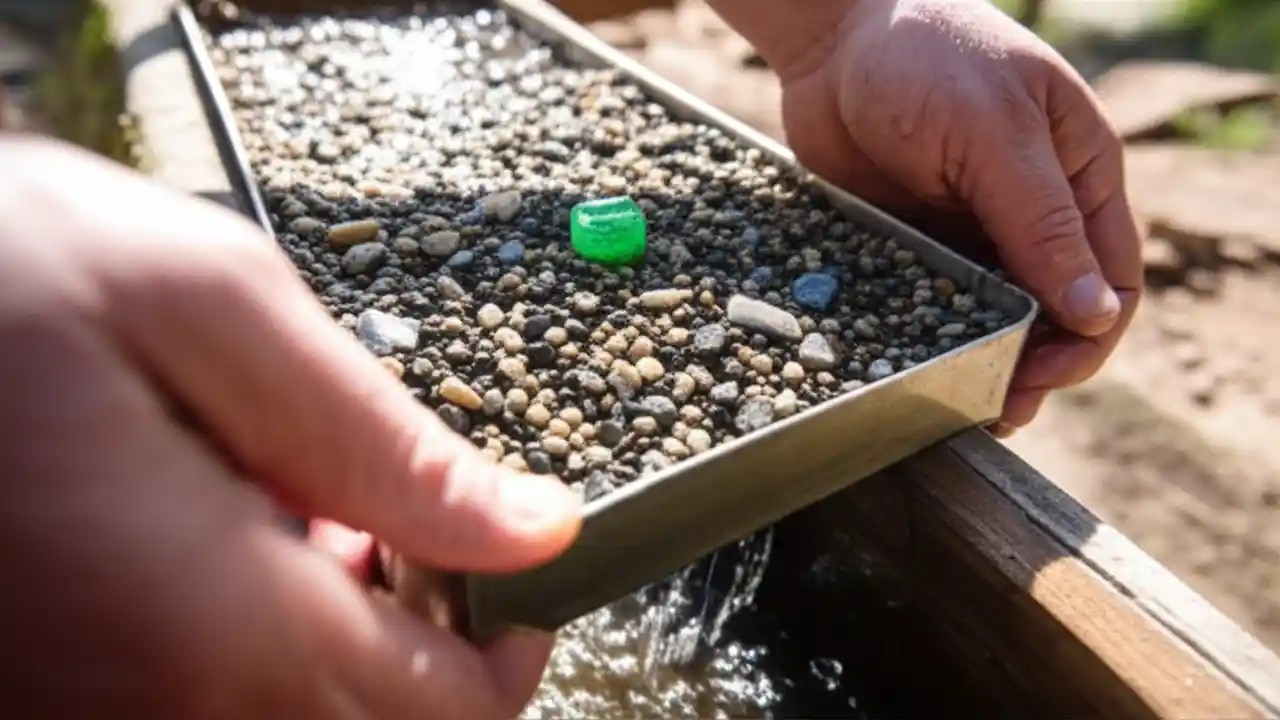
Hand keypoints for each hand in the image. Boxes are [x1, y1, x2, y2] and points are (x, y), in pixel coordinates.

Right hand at [0, 135, 580, 718]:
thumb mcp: (210, 309)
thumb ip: (383, 441)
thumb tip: (526, 527)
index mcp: (206, 618)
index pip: (438, 710)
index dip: (505, 652)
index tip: (517, 577)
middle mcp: (136, 700)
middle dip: (412, 640)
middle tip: (391, 518)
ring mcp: (76, 705)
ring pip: (277, 719)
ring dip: (327, 641)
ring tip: (295, 507)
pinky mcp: (42, 683)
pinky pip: (183, 699)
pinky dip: (241, 643)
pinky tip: (220, 536)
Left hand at [710, 0, 1142, 434]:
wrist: (833, 37)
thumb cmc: (928, 57)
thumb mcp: (994, 134)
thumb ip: (1041, 221)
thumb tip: (1094, 312)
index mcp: (1080, 174)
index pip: (1113, 277)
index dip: (1088, 336)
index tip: (1045, 373)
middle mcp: (1035, 208)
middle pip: (1056, 309)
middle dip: (1038, 362)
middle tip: (1000, 404)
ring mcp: (974, 227)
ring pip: (997, 314)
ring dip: (987, 360)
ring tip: (965, 405)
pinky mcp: (919, 239)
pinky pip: (935, 300)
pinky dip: (934, 336)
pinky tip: (919, 364)